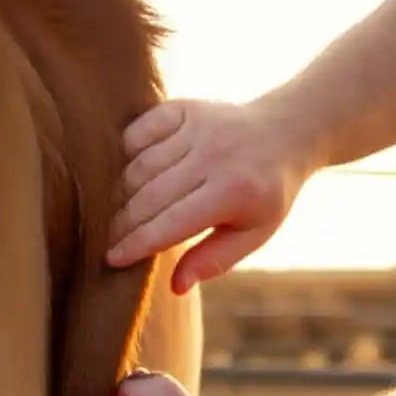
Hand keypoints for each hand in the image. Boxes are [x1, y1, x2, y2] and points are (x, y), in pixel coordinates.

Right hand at [108, 96, 320, 293]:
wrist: (285, 133)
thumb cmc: (266, 194)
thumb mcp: (254, 234)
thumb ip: (215, 259)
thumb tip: (176, 287)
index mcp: (233, 192)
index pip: (170, 224)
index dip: (136, 244)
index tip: (112, 258)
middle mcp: (212, 156)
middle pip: (148, 196)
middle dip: (122, 224)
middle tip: (109, 240)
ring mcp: (196, 127)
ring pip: (138, 166)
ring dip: (121, 192)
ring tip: (120, 212)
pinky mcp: (184, 108)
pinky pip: (137, 131)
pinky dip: (126, 154)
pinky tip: (129, 173)